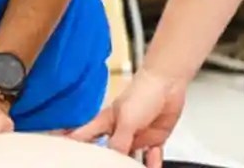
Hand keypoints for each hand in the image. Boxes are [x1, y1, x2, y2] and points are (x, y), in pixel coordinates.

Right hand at [68, 70, 186, 167]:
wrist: (169, 84)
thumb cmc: (142, 92)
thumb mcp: (126, 120)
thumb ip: (118, 141)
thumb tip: (110, 160)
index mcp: (105, 123)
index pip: (85, 138)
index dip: (78, 146)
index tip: (74, 157)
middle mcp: (119, 132)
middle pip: (109, 153)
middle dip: (109, 161)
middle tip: (112, 166)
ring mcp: (136, 136)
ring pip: (130, 159)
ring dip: (132, 164)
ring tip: (134, 167)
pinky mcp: (153, 139)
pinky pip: (151, 158)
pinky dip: (152, 162)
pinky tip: (152, 159)